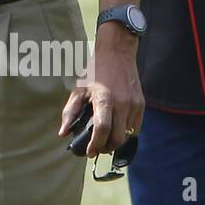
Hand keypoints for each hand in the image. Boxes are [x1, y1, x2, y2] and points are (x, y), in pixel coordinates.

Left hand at [59, 29, 143, 156]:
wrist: (117, 52)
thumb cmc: (96, 70)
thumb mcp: (79, 89)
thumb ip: (70, 112)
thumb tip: (63, 133)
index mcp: (105, 100)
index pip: (102, 130)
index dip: (95, 145)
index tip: (89, 152)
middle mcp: (122, 104)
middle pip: (117, 138)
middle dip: (107, 147)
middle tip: (98, 148)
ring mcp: (134, 104)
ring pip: (128, 135)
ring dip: (117, 141)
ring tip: (107, 140)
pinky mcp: (141, 104)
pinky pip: (136, 127)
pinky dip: (127, 133)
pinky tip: (117, 129)